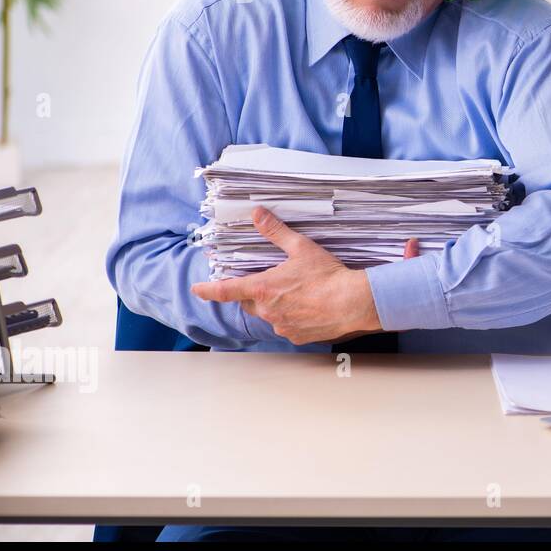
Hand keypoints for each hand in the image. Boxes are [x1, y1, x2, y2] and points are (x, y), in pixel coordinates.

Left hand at [190, 207, 416, 345]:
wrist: (352, 302)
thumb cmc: (327, 276)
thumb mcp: (301, 248)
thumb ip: (276, 232)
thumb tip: (258, 215)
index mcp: (263, 289)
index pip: (226, 291)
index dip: (208, 290)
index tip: (197, 289)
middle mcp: (268, 310)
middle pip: (249, 302)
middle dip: (254, 294)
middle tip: (270, 283)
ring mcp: (282, 325)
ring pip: (269, 315)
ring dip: (275, 305)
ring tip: (297, 294)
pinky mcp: (297, 335)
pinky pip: (287, 326)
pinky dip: (292, 317)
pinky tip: (308, 307)